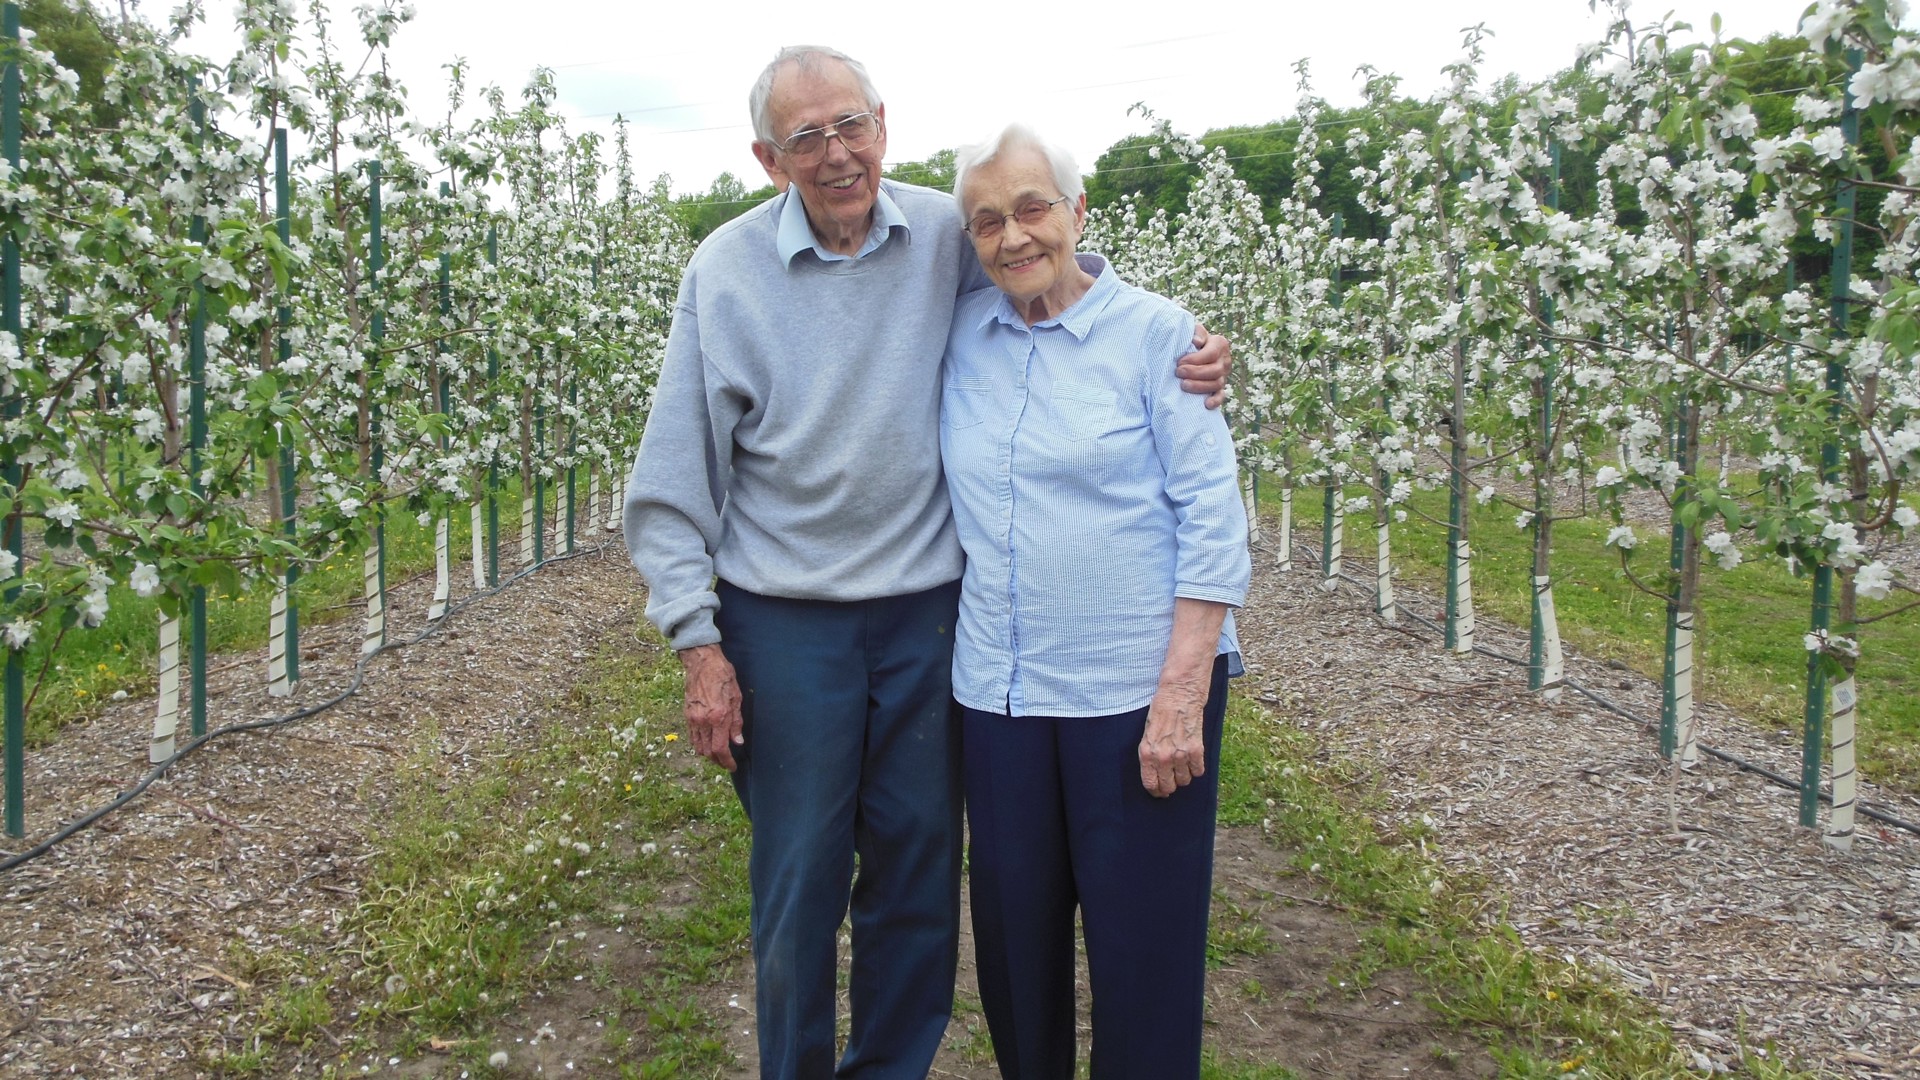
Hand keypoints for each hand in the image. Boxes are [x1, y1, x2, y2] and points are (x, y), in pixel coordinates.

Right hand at [678, 643, 743, 771]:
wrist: (702, 662)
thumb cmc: (723, 676)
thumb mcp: (736, 698)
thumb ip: (736, 723)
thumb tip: (737, 742)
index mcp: (718, 717)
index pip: (720, 749)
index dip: (726, 762)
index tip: (732, 766)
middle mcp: (703, 721)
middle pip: (708, 752)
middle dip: (718, 760)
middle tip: (726, 761)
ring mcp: (693, 719)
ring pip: (698, 747)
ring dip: (708, 754)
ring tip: (718, 754)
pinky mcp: (687, 715)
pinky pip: (692, 737)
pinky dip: (700, 744)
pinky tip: (708, 742)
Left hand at [1138, 682, 1207, 797]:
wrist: (1179, 694)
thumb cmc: (1161, 711)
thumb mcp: (1147, 734)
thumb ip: (1150, 755)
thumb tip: (1156, 773)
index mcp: (1147, 754)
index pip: (1151, 784)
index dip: (1156, 791)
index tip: (1159, 791)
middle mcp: (1163, 757)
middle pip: (1169, 787)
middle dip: (1169, 787)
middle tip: (1171, 782)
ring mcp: (1181, 755)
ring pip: (1185, 781)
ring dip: (1183, 777)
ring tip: (1182, 766)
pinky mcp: (1197, 750)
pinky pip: (1198, 771)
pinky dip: (1196, 768)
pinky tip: (1192, 759)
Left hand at [1176, 323, 1232, 408]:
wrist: (1192, 349)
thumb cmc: (1191, 339)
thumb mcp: (1193, 330)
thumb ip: (1197, 332)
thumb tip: (1197, 342)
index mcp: (1220, 344)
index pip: (1211, 354)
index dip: (1195, 359)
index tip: (1179, 362)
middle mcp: (1224, 360)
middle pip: (1215, 370)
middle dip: (1195, 373)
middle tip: (1178, 373)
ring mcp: (1223, 375)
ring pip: (1216, 384)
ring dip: (1199, 386)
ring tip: (1183, 385)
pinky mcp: (1219, 388)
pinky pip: (1221, 396)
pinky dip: (1215, 401)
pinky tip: (1206, 404)